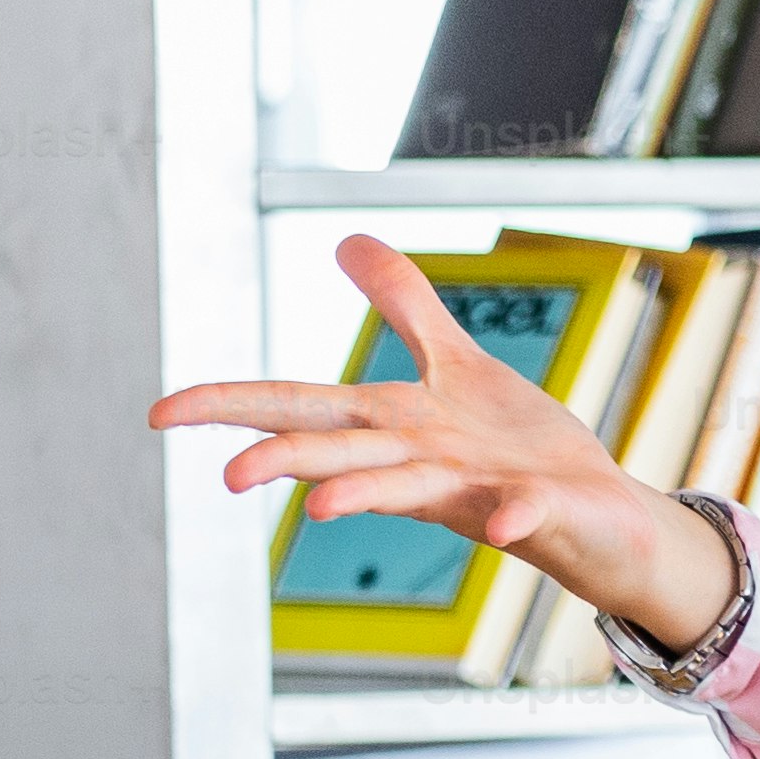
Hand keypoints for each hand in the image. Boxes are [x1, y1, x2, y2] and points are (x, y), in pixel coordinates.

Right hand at [148, 235, 734, 650]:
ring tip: (319, 508)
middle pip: (340, 452)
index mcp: (395, 424)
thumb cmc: (519, 447)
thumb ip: (404, 305)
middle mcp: (423, 463)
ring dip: (366, 495)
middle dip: (285, 458)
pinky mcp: (540, 510)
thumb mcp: (457, 362)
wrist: (601, 512)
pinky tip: (508, 519)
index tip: (158, 412)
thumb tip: (345, 239)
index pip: (300, 406)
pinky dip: (517, 516)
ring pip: (410, 491)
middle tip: (225, 477)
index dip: (230, 405)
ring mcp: (480, 490)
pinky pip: (525, 515)